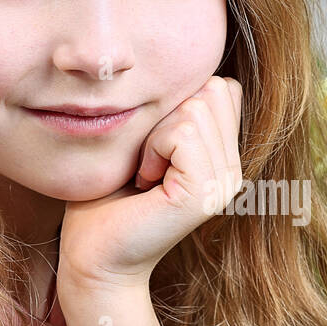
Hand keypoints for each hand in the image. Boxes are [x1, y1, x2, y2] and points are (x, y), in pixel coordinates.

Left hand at [57, 76, 243, 292]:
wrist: (93, 258)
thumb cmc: (106, 200)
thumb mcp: (145, 141)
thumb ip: (173, 111)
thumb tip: (187, 67)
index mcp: (224, 156)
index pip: (222, 87)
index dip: (177, 103)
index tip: (151, 149)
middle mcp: (234, 170)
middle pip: (214, 89)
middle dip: (167, 114)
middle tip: (146, 161)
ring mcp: (225, 182)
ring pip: (198, 106)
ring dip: (156, 133)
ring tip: (145, 173)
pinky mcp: (206, 193)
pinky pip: (183, 132)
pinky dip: (153, 147)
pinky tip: (144, 181)